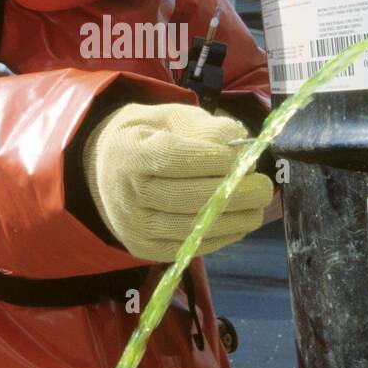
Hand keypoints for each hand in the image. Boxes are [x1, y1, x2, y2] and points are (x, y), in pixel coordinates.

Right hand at [82, 102, 273, 261]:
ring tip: (258, 206)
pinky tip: (239, 222)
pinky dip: (221, 236)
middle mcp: (127, 194)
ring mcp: (134, 227)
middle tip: (264, 187)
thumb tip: (237, 140)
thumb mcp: (166, 117)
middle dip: (234, 193)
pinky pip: (190, 247)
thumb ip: (201, 125)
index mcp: (128, 153)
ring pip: (193, 227)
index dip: (215, 160)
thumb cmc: (144, 137)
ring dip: (234, 219)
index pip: (175, 159)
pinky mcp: (145, 249)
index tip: (245, 156)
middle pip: (188, 198)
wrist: (103, 172)